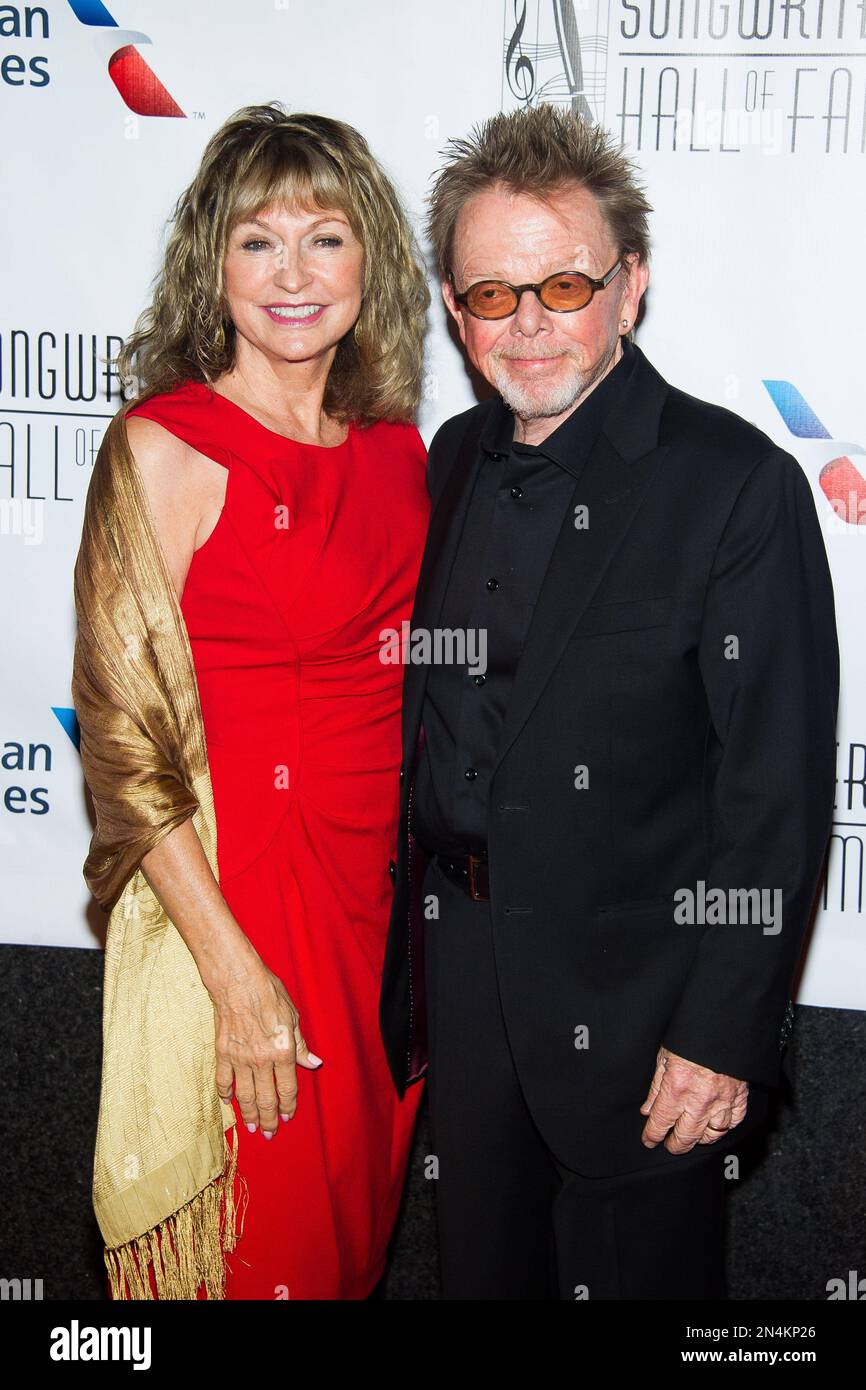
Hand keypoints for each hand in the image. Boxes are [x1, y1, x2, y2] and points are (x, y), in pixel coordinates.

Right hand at [208, 956, 322, 1137]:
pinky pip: (223, 1081)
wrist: (237, 982)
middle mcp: (261, 1060)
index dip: (288, 1106)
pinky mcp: (223, 1053)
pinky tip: (229, 1103)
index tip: (288, 1117)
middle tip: (270, 1133)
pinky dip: (225, 1094)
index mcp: (282, 1052)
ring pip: (245, 1096)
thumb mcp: (293, 1017)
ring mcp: (240, 1059)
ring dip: (249, 1114)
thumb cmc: (269, 994)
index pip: (287, 1088)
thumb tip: (314, 1064)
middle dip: (269, 1119)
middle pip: (266, 1099)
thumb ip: (301, 1046)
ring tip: (252, 1127)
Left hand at [639, 1046, 747, 1153]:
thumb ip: (656, 1088)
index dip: (652, 1136)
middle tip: (670, 1146)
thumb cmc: (690, 1037)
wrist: (722, 1025)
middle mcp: (699, 1101)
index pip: (660, 1124)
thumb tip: (648, 1110)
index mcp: (676, 1089)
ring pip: (711, 1135)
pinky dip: (725, 1127)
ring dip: (700, 1140)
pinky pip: (733, 1122)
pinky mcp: (739, 1097)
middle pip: (686, 1137)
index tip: (649, 1140)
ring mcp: (721, 1101)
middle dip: (675, 1146)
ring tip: (693, 1138)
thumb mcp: (664, 1057)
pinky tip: (716, 1126)